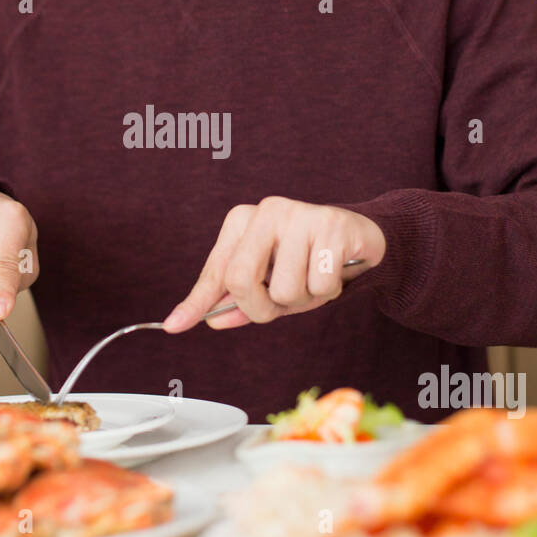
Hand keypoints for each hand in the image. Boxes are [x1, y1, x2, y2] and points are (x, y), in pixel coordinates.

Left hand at [162, 197, 384, 332]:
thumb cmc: (309, 260)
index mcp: (243, 221)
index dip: (197, 303)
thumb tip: (211, 321)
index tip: (173, 325)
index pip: (216, 272)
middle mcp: (267, 211)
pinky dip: (328, 290)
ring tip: (314, 277)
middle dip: (262, 307)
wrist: (362, 236)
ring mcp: (300, 215)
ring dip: (304, 299)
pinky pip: (320, 285)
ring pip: (285, 290)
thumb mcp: (270, 282)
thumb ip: (240, 300)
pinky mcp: (332, 225)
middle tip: (282, 301)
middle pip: (241, 282)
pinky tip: (335, 269)